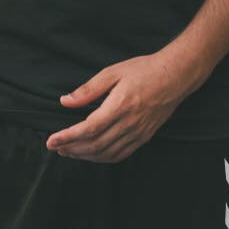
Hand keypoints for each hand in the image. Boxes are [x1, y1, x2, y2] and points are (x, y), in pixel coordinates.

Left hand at [46, 51, 201, 162]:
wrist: (177, 75)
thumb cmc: (144, 70)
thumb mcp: (112, 72)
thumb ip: (88, 90)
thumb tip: (65, 101)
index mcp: (120, 106)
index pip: (88, 129)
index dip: (67, 138)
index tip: (51, 141)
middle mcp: (130, 123)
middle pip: (94, 145)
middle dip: (70, 149)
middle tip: (55, 147)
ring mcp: (138, 132)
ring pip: (105, 153)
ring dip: (83, 156)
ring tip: (67, 151)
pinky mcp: (144, 137)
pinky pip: (119, 155)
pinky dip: (101, 158)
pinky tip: (89, 154)